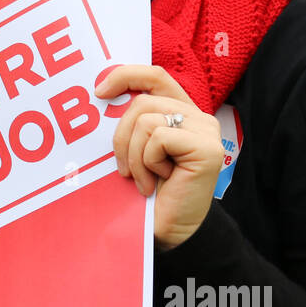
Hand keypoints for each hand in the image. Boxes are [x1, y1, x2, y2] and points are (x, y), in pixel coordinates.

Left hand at [95, 65, 223, 249]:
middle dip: (121, 136)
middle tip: (123, 169)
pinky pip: (157, 137)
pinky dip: (147, 162)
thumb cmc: (149, 192)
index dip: (125, 75)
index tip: (99, 92)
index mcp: (180, 112)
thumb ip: (131, 122)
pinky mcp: (206, 147)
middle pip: (142, 101)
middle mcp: (198, 117)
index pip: (154, 76)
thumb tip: (100, 93)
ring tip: (143, 180)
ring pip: (146, 120)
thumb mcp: (134, 150)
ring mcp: (205, 131)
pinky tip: (158, 182)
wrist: (167, 231)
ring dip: (134, 156)